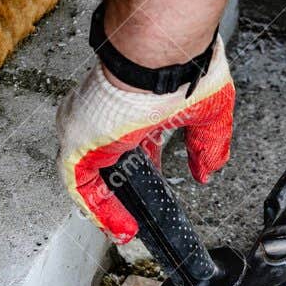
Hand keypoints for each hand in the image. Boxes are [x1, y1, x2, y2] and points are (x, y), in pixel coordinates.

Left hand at [55, 40, 234, 242]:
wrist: (159, 56)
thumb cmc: (180, 65)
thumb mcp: (208, 113)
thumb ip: (209, 145)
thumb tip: (209, 171)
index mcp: (133, 103)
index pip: (131, 140)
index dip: (143, 166)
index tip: (152, 183)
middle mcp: (105, 115)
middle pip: (106, 159)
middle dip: (120, 189)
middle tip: (134, 213)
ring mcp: (88, 129)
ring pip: (89, 175)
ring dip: (105, 204)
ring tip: (124, 229)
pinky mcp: (77, 143)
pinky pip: (80, 184)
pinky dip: (98, 208)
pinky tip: (119, 226)